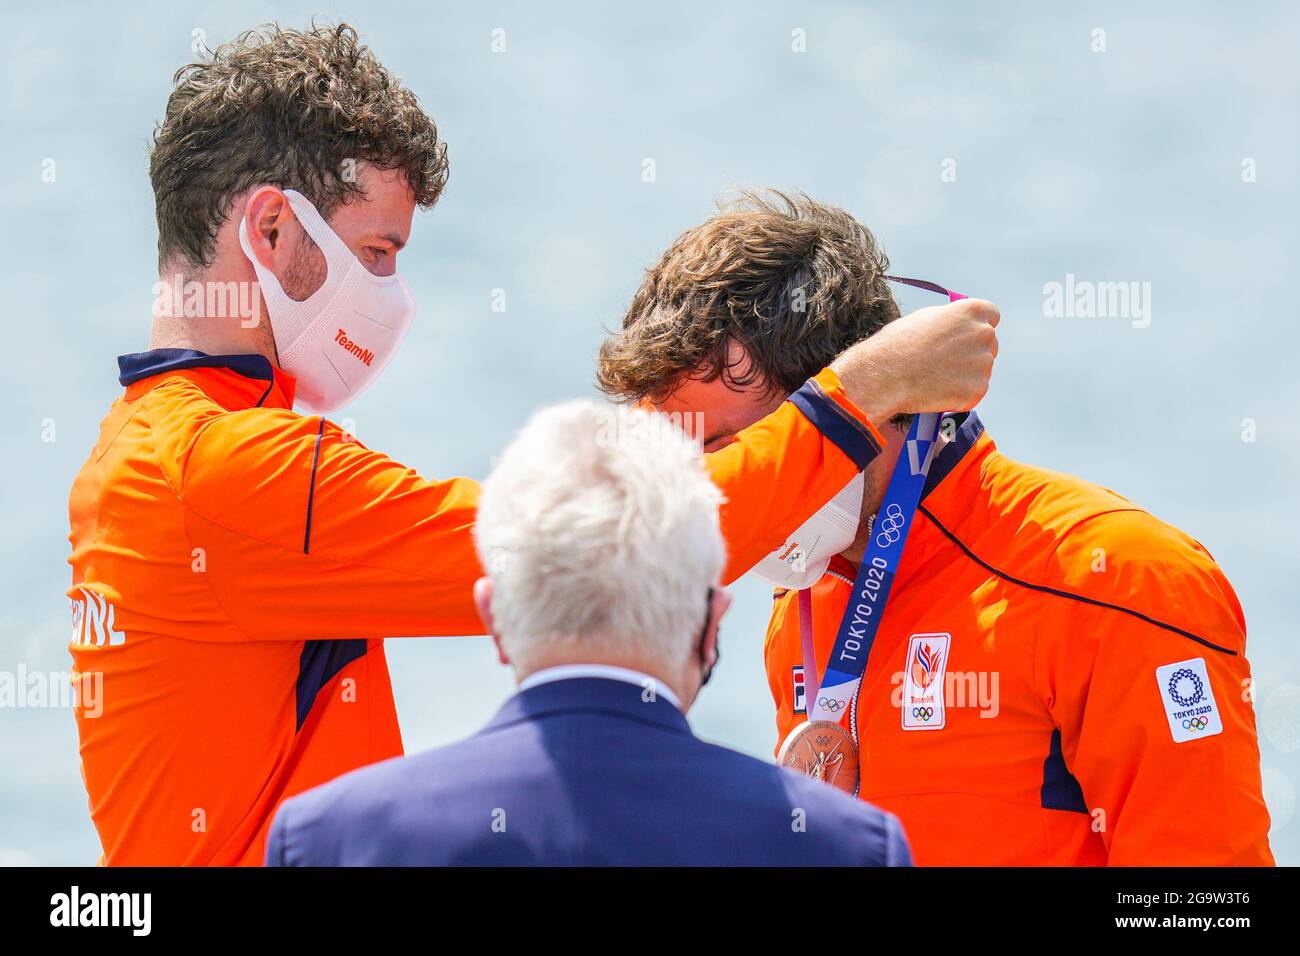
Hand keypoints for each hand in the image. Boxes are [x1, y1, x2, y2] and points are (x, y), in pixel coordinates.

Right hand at [829, 298, 999, 423]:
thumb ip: (950, 321)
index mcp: (972, 312)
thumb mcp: (925, 318)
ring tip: (934, 378)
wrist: (886, 376)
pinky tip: (936, 391)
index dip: (976, 327)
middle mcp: (984, 334)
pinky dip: (958, 395)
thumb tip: (956, 329)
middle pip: (988, 344)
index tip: (966, 337)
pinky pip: (972, 392)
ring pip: (979, 371)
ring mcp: (983, 364)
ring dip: (964, 375)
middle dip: (971, 353)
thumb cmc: (898, 345)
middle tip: (944, 363)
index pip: (991, 315)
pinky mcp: (977, 390)